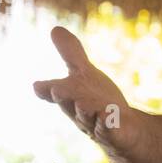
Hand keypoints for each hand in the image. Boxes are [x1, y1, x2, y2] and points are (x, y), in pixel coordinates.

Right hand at [33, 26, 138, 156]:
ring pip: (89, 118)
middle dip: (64, 97)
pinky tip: (110, 116)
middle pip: (70, 104)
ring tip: (84, 104)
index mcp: (70, 97)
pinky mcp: (115, 134)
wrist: (124, 129)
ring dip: (85, 111)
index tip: (37, 86)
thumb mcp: (85, 74)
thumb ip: (71, 54)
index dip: (46, 90)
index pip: (55, 92)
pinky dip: (109, 124)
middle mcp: (79, 112)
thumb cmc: (100, 101)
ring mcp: (96, 124)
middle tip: (57, 89)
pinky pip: (110, 130)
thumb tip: (55, 28)